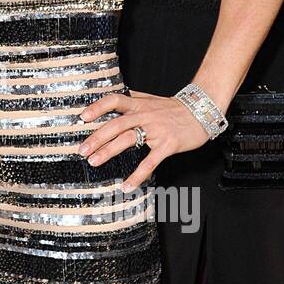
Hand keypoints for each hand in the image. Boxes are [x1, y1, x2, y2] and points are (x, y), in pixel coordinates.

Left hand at [78, 90, 215, 190]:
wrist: (202, 112)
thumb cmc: (173, 108)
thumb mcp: (151, 99)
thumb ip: (132, 99)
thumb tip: (112, 98)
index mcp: (139, 103)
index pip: (114, 100)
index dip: (97, 108)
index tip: (82, 118)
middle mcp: (145, 114)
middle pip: (116, 124)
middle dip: (96, 137)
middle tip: (82, 150)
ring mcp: (156, 130)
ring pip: (128, 139)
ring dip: (108, 152)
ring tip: (94, 162)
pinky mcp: (167, 145)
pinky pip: (149, 162)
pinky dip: (137, 175)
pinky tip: (126, 185)